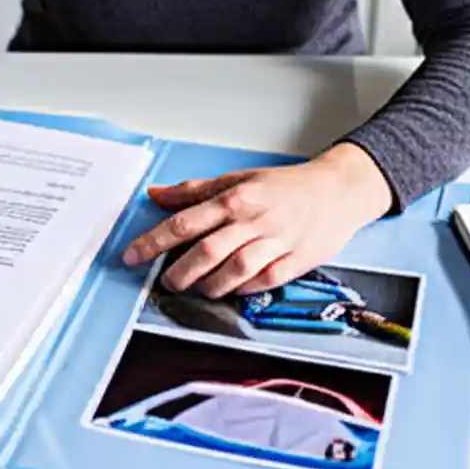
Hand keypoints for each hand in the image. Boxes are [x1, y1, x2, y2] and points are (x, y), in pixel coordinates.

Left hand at [122, 143, 391, 297]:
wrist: (337, 191)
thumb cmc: (286, 187)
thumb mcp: (238, 179)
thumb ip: (194, 191)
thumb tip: (156, 195)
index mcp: (235, 198)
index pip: (184, 223)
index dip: (153, 242)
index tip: (131, 256)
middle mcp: (252, 220)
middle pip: (205, 252)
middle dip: (179, 273)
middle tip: (168, 281)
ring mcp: (275, 242)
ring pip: (232, 271)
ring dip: (209, 286)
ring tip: (197, 288)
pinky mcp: (294, 261)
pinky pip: (262, 282)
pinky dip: (242, 290)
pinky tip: (231, 289)